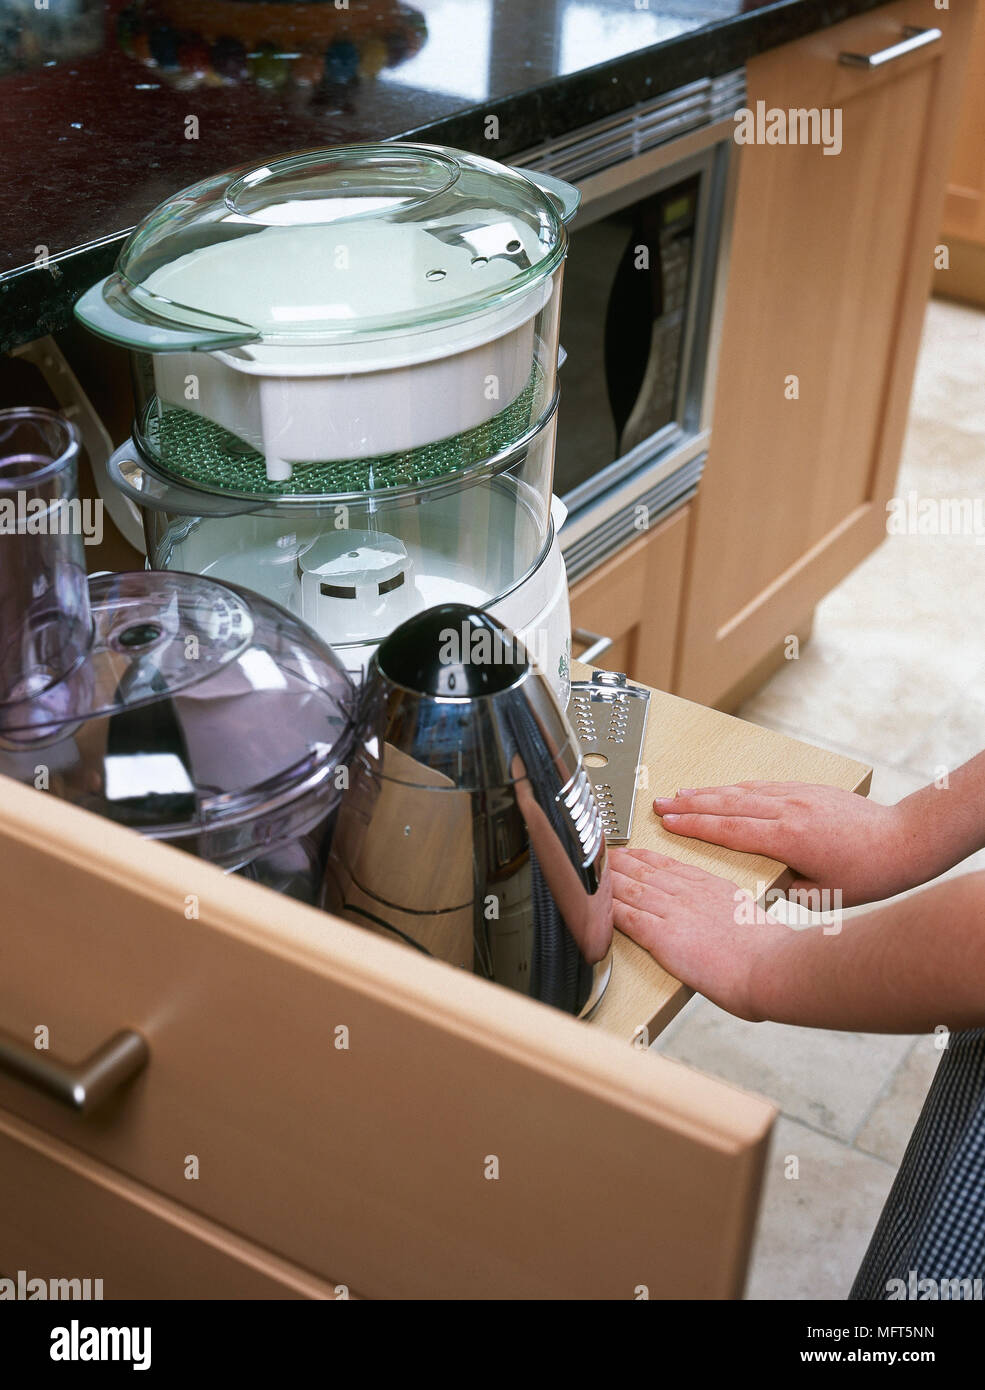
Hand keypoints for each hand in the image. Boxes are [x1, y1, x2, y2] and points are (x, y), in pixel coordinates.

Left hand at [609, 848, 784, 1020]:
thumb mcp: (748, 917)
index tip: (632, 852)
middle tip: (603, 854)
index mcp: (711, 887)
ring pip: (631, 888)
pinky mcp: (661, 935)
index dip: (645, 857)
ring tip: (593, 873)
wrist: (769, 967)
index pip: (669, 866)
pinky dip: (608, 908)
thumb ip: (728, 914)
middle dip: (620, 862)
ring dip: (609, 879)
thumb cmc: (768, 952)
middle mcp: (689, 893)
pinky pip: (626, 917)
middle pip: (645, 872)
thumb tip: (722, 925)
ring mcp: (674, 911)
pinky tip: (597, 905)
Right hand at [652, 782, 918, 906]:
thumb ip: (783, 888)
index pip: (728, 829)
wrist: (906, 840)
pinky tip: (725, 790)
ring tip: (683, 794)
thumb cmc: (869, 874)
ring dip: (710, 792)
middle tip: (660, 803)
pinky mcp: (809, 789)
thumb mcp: (820, 895)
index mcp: (787, 838)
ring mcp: (798, 795)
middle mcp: (788, 810)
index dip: (694, 825)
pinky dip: (738, 788)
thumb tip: (757, 887)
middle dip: (690, 804)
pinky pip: (764, 785)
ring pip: (743, 791)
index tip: (668, 822)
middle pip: (727, 803)